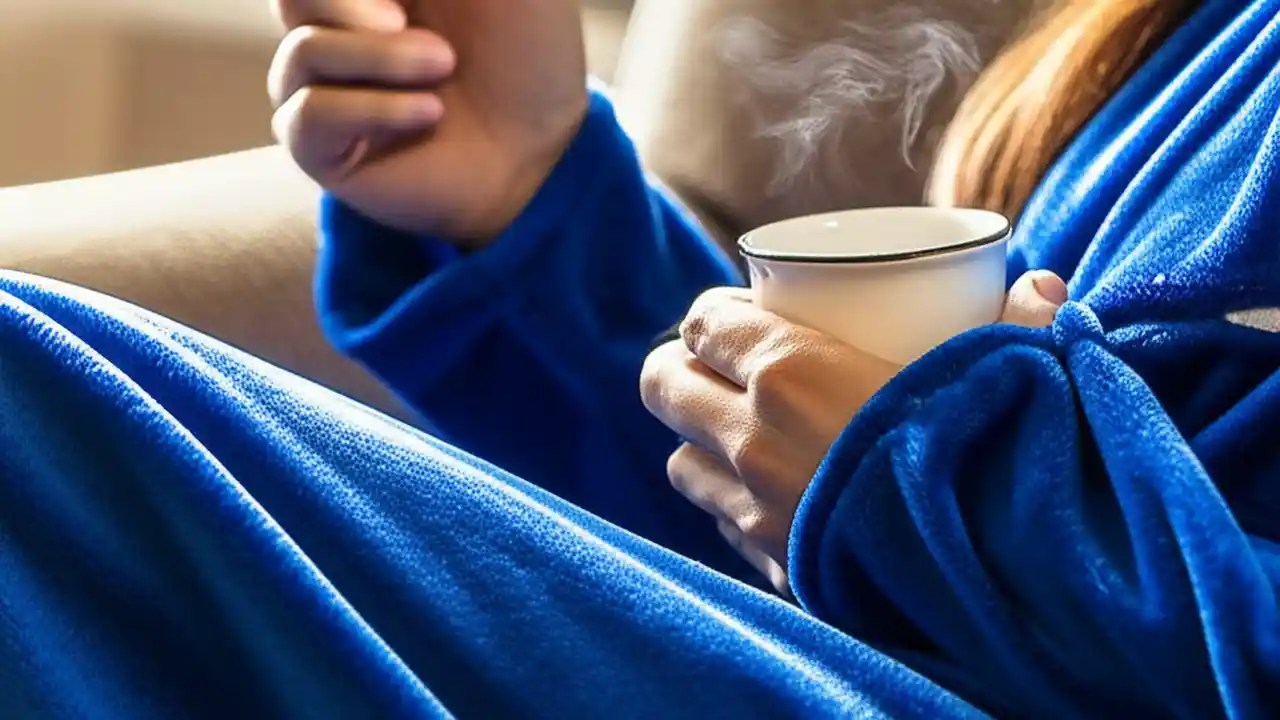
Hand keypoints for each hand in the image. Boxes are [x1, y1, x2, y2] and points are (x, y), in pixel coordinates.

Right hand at [269, 0, 588, 245]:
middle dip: (358, 5)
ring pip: (303, 50)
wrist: (543, 147)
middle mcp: (332, 26)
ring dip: (382, 57)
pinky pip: (308, 114)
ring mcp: (320, 87)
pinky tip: (428, 114)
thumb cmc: (527, 52)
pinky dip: (374, 109)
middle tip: (437, 37)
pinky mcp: (318, 146)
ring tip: (444, 66)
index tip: (411, 6)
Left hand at [640, 270, 1068, 591]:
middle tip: (722, 365)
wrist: (1003, 581)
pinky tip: (773, 496)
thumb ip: (1020, 325)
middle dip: (682, 368)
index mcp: (792, 372)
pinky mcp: (774, 565)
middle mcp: (753, 438)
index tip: (745, 312)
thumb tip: (1042, 286)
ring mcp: (755, 509)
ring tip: (741, 432)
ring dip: (700, 440)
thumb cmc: (996, 459)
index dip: (715, 312)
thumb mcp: (1010, 373)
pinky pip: (722, 524)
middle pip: (662, 385)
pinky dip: (733, 504)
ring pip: (680, 461)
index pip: (702, 323)